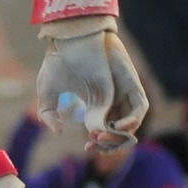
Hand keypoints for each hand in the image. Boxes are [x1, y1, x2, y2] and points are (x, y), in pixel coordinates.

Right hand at [36, 23, 146, 149]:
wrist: (69, 40)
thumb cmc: (58, 62)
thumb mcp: (46, 92)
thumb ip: (47, 114)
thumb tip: (58, 132)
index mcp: (96, 106)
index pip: (106, 133)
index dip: (99, 145)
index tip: (87, 147)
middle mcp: (113, 102)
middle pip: (120, 133)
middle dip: (109, 144)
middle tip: (94, 144)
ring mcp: (123, 93)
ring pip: (132, 124)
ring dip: (120, 136)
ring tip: (101, 137)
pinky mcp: (130, 83)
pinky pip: (140, 107)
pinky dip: (133, 120)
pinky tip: (118, 126)